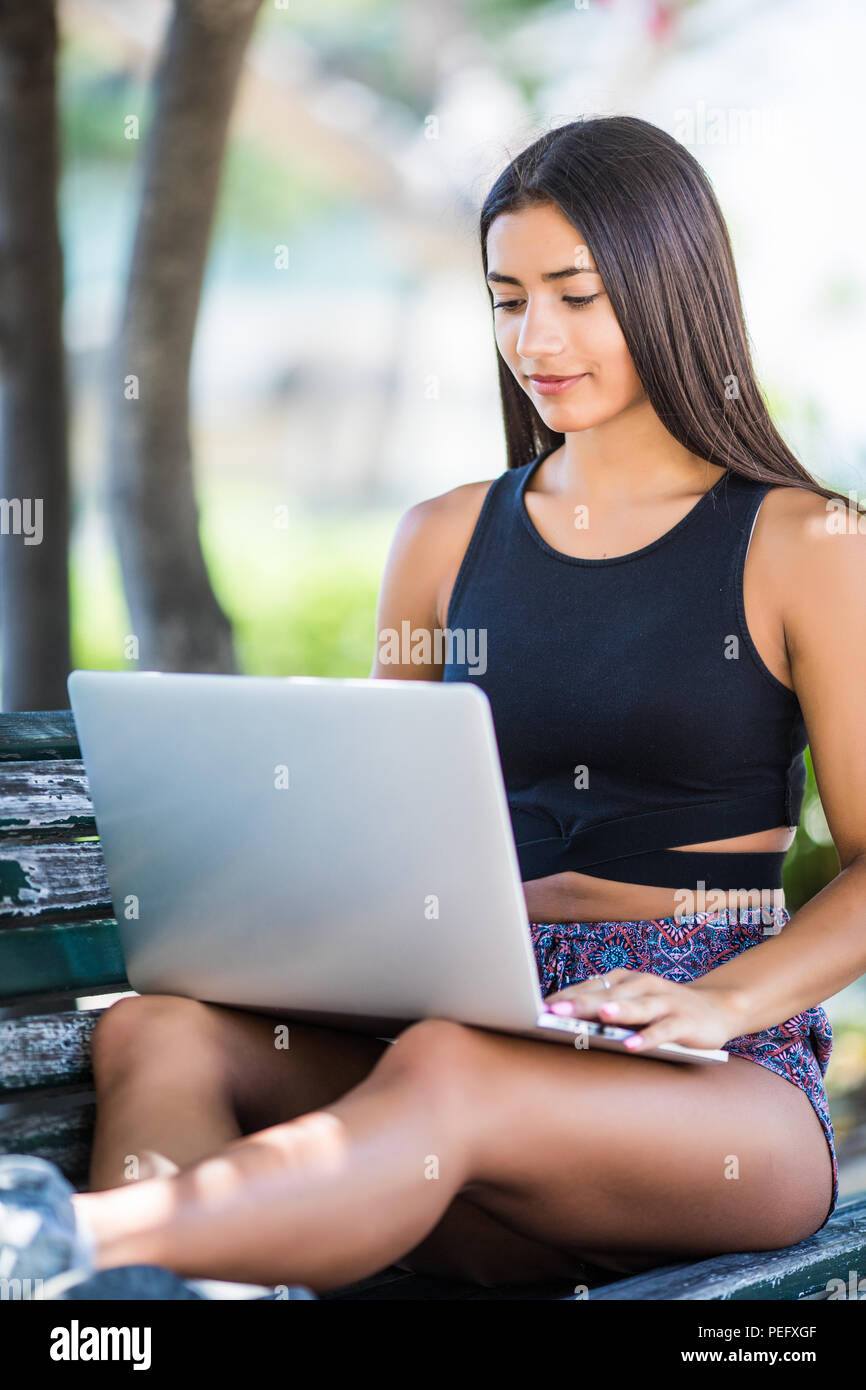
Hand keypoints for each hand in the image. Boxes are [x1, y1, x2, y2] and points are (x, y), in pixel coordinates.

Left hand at [542, 970, 744, 1052]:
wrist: (717, 1007)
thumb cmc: (662, 1007)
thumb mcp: (633, 1003)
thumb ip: (605, 1009)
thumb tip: (563, 1019)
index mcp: (625, 980)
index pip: (590, 986)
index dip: (566, 996)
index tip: (539, 1008)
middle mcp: (643, 986)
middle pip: (608, 994)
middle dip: (581, 1002)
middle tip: (554, 1011)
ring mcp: (665, 1002)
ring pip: (638, 1006)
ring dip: (618, 1010)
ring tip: (599, 1016)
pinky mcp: (684, 1021)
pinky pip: (664, 1030)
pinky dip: (649, 1037)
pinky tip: (633, 1045)